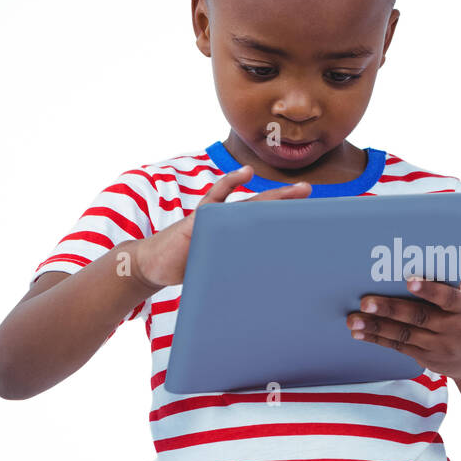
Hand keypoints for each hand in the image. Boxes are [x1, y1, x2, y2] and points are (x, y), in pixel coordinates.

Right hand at [130, 165, 309, 288]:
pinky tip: (244, 173)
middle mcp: (225, 222)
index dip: (284, 216)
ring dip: (272, 196)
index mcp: (232, 233)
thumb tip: (262, 287)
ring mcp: (213, 219)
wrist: (151, 265)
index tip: (310, 214)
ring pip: (249, 204)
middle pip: (262, 208)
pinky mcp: (197, 220)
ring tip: (294, 189)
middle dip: (286, 200)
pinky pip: (216, 199)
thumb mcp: (216, 269)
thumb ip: (236, 268)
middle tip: (308, 190)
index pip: (263, 221)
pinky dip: (229, 184)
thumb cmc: (185, 266)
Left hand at [346, 276, 460, 382]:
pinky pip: (399, 347)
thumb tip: (408, 266)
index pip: (448, 297)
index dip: (429, 289)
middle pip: (419, 317)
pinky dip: (378, 339)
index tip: (409, 280)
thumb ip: (446, 285)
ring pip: (404, 335)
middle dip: (390, 308)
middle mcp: (456, 329)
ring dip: (376, 326)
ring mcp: (441, 347)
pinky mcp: (427, 360)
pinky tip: (360, 333)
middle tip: (366, 301)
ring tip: (353, 320)